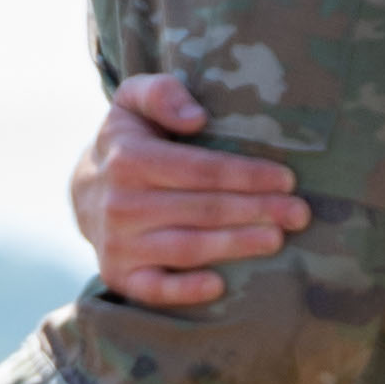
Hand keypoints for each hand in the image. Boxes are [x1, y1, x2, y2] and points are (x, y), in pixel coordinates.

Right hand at [71, 72, 302, 310]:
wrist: (85, 192)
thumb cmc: (129, 142)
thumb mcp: (134, 102)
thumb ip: (161, 93)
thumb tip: (196, 117)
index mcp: (129, 160)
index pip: (201, 170)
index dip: (247, 175)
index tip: (286, 178)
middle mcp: (121, 204)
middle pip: (203, 210)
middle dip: (257, 210)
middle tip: (299, 213)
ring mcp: (118, 244)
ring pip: (188, 248)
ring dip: (236, 245)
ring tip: (278, 240)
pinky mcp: (119, 276)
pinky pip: (154, 290)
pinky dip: (185, 290)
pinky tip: (219, 285)